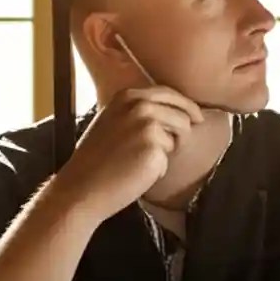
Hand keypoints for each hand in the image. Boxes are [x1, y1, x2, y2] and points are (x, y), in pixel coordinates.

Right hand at [57, 87, 203, 222]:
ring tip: (142, 161)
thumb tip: (171, 110)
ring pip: (180, 135)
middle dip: (184, 130)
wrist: (83, 186)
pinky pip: (169, 159)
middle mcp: (140, 105)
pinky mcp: (154, 147)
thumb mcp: (112, 120)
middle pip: (183, 113)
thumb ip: (137, 111)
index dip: (186, 106)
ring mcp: (148, 125)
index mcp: (128, 95)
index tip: (197, 117)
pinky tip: (137, 173)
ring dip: (168, 150)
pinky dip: (158, 169)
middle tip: (178, 144)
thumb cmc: (96, 159)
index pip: (169, 93)